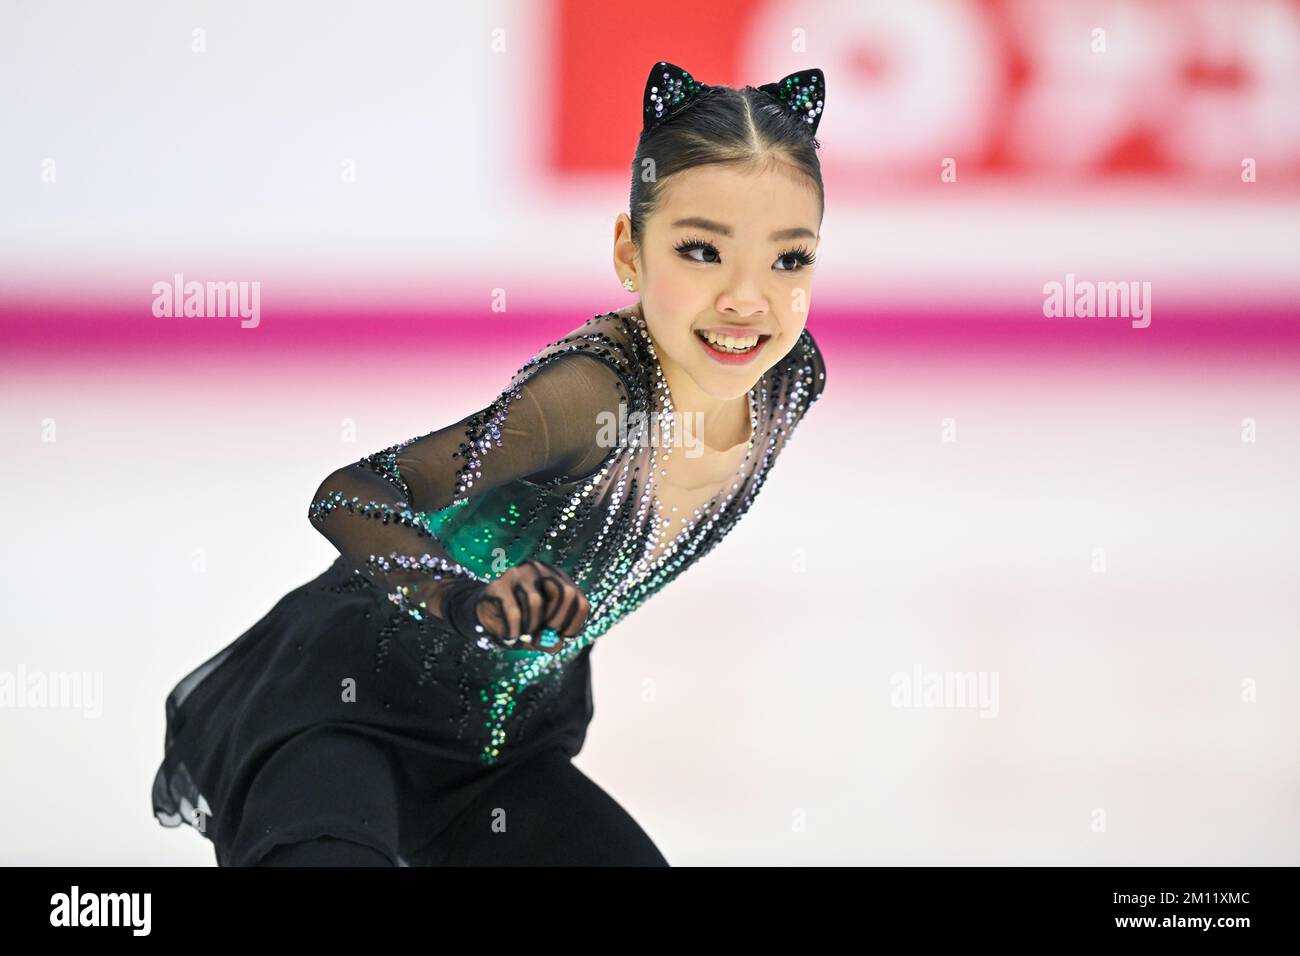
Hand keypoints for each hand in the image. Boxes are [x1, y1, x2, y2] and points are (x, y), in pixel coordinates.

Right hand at [473, 560, 589, 653]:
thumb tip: (556, 644)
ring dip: (531, 626)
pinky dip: (514, 630)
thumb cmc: (520, 623)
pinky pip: (513, 611)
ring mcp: (518, 574)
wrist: (485, 616)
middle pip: (565, 593)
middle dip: (557, 621)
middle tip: (545, 635)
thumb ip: (549, 641)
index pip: (579, 600)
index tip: (561, 637)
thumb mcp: (538, 635)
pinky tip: (510, 636)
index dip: (574, 624)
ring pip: (536, 602)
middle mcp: (540, 570)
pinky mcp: (498, 585)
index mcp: (557, 578)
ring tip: (523, 634)